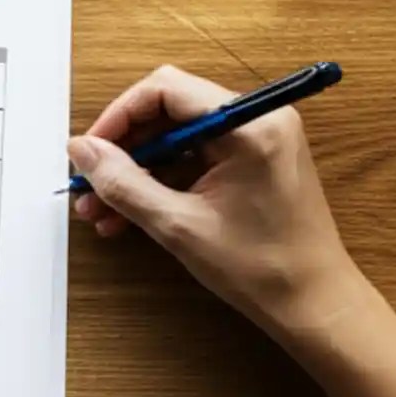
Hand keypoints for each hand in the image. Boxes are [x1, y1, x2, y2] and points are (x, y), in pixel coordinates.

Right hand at [67, 65, 362, 338]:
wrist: (315, 306)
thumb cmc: (261, 269)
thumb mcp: (178, 225)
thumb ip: (123, 183)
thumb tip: (81, 150)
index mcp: (249, 126)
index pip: (165, 90)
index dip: (118, 116)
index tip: (89, 151)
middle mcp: (257, 120)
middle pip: (168, 111)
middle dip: (123, 149)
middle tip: (89, 184)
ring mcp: (257, 140)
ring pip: (175, 137)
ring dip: (135, 170)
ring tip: (100, 209)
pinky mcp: (252, 161)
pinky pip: (193, 157)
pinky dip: (159, 180)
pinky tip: (128, 213)